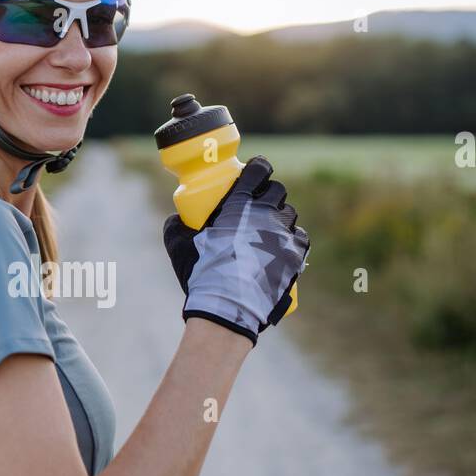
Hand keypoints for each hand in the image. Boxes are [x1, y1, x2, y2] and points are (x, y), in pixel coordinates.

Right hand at [163, 156, 309, 345]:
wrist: (228, 307)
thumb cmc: (202, 274)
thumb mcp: (178, 245)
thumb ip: (176, 225)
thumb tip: (177, 219)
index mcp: (240, 203)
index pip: (259, 170)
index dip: (258, 168)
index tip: (254, 174)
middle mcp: (266, 213)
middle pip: (277, 190)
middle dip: (269, 194)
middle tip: (258, 206)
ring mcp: (283, 234)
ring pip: (289, 214)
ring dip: (280, 217)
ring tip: (268, 231)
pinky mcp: (295, 255)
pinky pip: (299, 238)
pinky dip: (291, 240)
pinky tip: (282, 247)